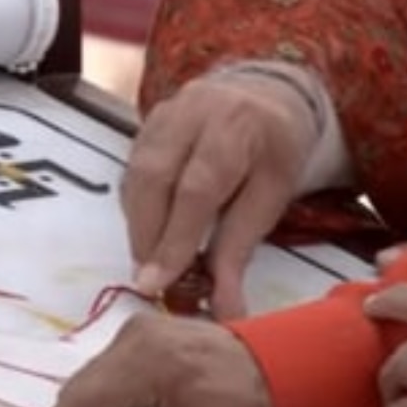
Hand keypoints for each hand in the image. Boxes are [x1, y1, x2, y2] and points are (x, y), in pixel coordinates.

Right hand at [123, 72, 319, 319]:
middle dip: (148, 235)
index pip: (198, 188)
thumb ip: (240, 249)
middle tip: (148, 280)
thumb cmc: (273, 152)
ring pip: (136, 173)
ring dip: (138, 224)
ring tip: (148, 261)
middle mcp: (196, 110)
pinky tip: (149, 229)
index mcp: (238, 126)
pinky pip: (132, 168)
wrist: (265, 96)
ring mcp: (167, 111)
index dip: (175, 239)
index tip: (158, 283)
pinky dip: (136, 205)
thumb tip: (226, 311)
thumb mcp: (273, 198)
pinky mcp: (148, 120)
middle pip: (155, 178)